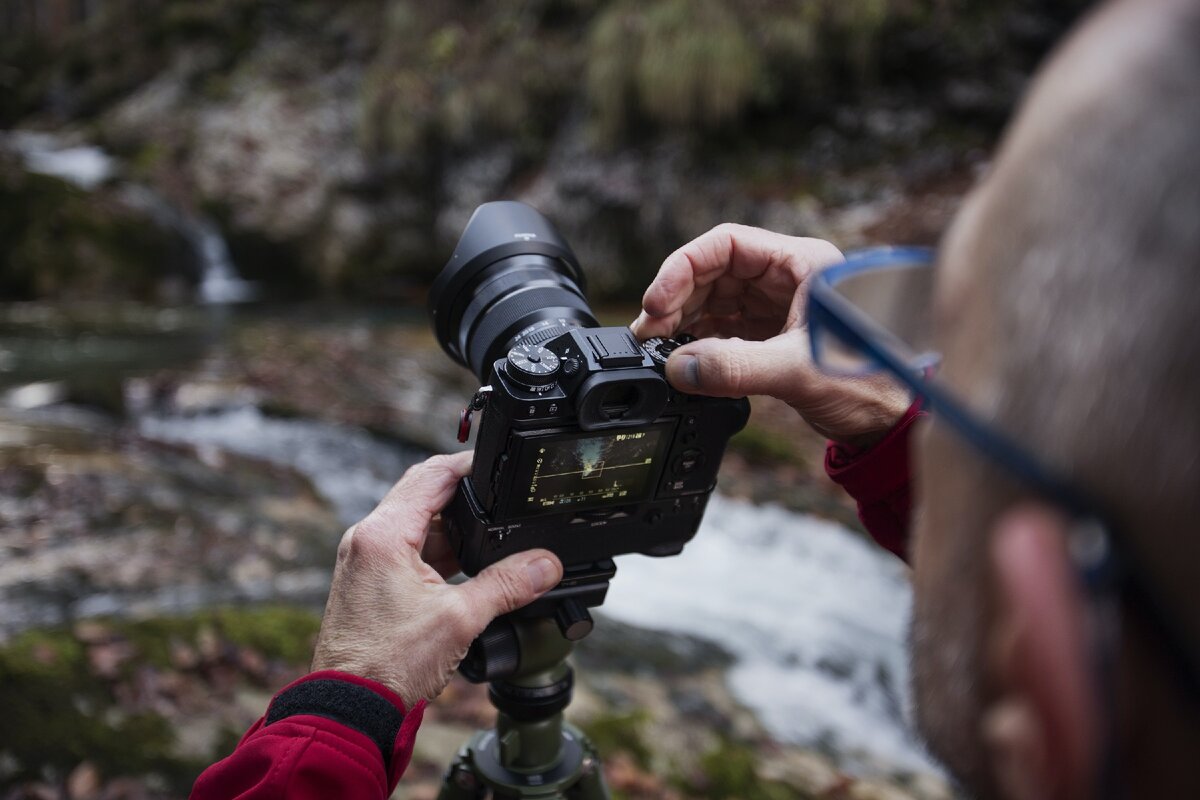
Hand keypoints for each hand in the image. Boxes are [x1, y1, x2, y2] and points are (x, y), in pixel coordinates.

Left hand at [311, 452, 562, 703]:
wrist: (350, 708)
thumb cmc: (388, 665)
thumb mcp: (460, 619)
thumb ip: (508, 584)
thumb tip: (547, 564)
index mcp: (383, 534)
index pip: (432, 475)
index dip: (468, 465)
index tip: (499, 465)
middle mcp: (367, 538)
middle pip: (423, 493)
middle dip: (465, 496)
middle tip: (502, 499)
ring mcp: (365, 560)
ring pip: (417, 523)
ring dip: (452, 528)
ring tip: (492, 538)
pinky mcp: (369, 581)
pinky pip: (408, 549)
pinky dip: (438, 551)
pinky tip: (467, 567)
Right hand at [630, 223, 909, 447]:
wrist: (890, 423)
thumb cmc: (870, 385)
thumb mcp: (799, 372)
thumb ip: (736, 368)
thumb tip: (679, 367)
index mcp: (802, 264)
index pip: (727, 244)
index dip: (684, 267)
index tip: (657, 301)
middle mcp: (786, 279)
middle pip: (713, 272)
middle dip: (676, 298)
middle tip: (651, 333)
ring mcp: (777, 307)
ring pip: (713, 300)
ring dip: (682, 320)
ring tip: (658, 347)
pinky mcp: (770, 336)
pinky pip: (722, 328)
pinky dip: (697, 341)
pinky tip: (682, 357)